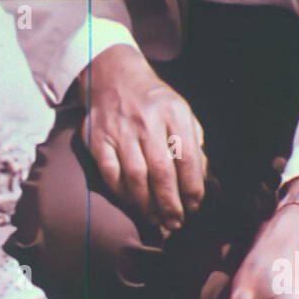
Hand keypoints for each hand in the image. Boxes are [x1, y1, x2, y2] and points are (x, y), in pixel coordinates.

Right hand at [79, 45, 205, 230]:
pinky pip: (110, 173)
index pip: (187, 157)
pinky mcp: (97, 137)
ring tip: (156, 219)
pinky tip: (133, 203)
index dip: (192, 187)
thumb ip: (193, 143)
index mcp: (174, 112)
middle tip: (176, 223)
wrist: (114, 75)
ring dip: (147, 204)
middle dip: (170, 203)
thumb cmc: (155, 104)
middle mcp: (146, 119)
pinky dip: (122, 193)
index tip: (194, 207)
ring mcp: (119, 129)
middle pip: (161, 171)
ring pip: (135, 176)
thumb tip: (201, 181)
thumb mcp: (181, 112)